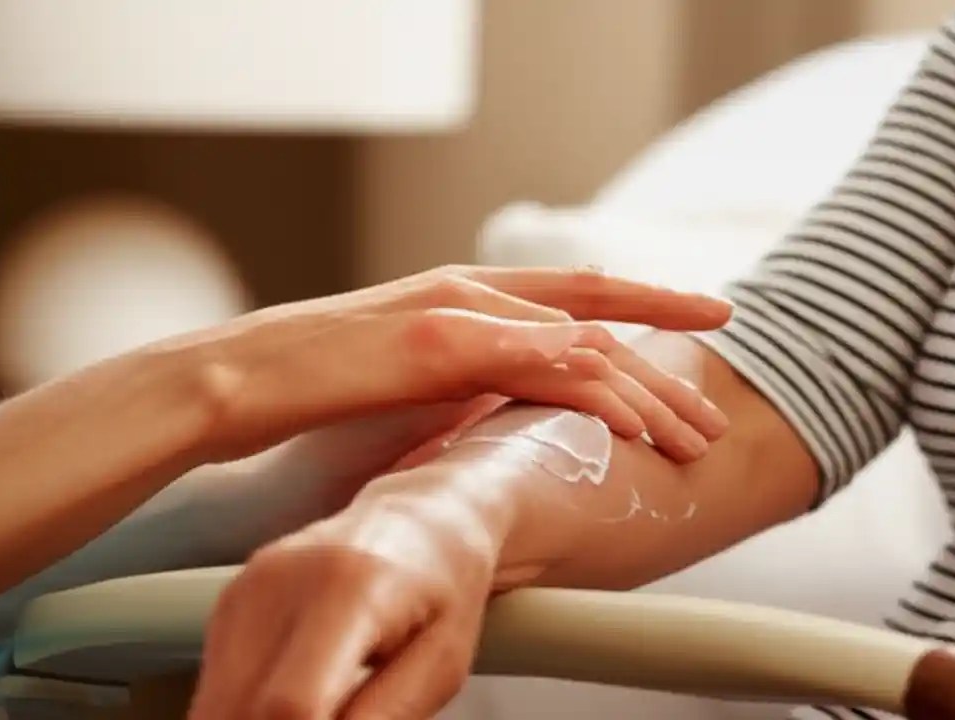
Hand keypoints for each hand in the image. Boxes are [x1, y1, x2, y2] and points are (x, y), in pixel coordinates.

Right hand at [181, 265, 730, 464]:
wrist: (237, 379)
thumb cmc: (315, 389)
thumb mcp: (410, 380)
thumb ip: (468, 383)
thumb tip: (516, 410)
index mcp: (468, 298)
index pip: (576, 295)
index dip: (646, 304)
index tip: (703, 319)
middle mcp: (472, 293)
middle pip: (596, 312)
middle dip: (668, 350)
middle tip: (717, 402)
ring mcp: (456, 312)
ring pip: (578, 342)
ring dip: (644, 389)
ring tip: (693, 433)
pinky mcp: (434, 345)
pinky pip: (528, 360)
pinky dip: (586, 385)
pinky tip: (630, 413)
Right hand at [189, 469, 505, 719]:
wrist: (423, 519)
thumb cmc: (444, 593)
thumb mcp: (441, 666)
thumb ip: (382, 716)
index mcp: (349, 593)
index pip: (291, 705)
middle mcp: (282, 582)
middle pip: (243, 710)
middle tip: (338, 715)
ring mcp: (246, 588)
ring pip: (217, 706)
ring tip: (321, 708)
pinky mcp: (228, 600)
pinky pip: (216, 686)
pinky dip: (245, 710)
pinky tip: (292, 706)